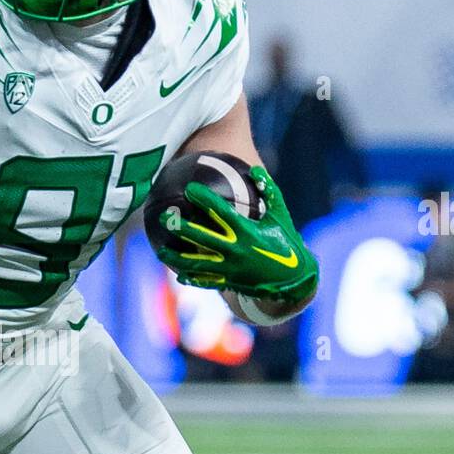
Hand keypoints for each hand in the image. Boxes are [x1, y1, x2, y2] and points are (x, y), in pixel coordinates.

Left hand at [154, 164, 318, 301]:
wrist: (293, 279)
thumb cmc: (285, 241)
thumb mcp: (280, 215)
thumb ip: (269, 192)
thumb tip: (255, 170)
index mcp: (247, 232)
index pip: (221, 212)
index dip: (204, 199)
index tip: (189, 189)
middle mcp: (236, 251)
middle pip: (202, 238)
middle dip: (181, 227)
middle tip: (164, 216)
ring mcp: (231, 269)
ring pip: (197, 264)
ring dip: (176, 258)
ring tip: (160, 251)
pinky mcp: (229, 283)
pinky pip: (206, 281)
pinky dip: (191, 277)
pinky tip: (177, 273)